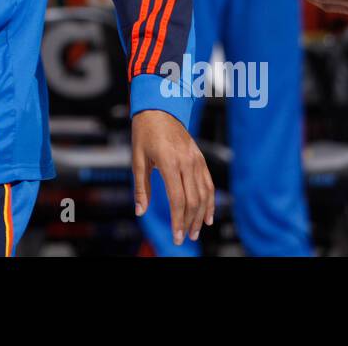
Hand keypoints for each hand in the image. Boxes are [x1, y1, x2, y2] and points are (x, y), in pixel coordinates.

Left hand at [131, 110, 213, 244]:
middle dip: (189, 222)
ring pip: (204, 193)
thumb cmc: (144, 132)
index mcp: (168, 161)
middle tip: (185, 238)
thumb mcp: (137, 159)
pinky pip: (208, 183)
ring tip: (195, 231)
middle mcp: (186, 161)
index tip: (176, 236)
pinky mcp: (200, 158)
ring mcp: (195, 159)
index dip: (178, 220)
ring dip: (200, 215)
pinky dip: (210, 201)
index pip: (177, 199)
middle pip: (193, 199)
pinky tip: (207, 215)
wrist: (159, 108)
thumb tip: (140, 211)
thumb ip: (140, 187)